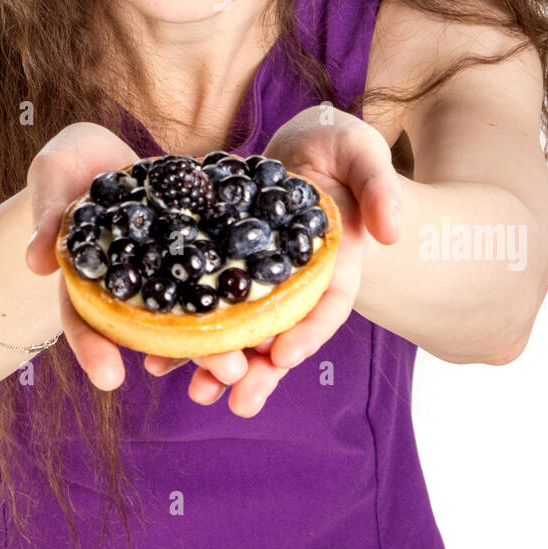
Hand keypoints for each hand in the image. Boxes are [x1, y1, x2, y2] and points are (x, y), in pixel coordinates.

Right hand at [24, 124, 254, 393]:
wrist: (107, 149)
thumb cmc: (69, 163)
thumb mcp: (51, 177)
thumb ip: (47, 214)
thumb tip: (36, 263)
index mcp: (87, 278)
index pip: (84, 318)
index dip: (93, 348)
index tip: (109, 379)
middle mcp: (129, 286)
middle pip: (152, 328)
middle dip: (188, 352)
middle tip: (223, 373)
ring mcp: (165, 271)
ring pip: (194, 311)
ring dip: (222, 337)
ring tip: (252, 360)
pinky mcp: (197, 249)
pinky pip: (221, 272)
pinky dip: (242, 291)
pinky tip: (272, 309)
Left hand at [142, 108, 403, 416]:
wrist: (305, 146)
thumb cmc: (339, 148)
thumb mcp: (363, 154)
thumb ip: (378, 187)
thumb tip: (391, 230)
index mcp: (337, 261)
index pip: (328, 304)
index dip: (309, 332)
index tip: (283, 356)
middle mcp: (299, 281)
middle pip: (285, 333)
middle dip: (262, 371)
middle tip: (238, 402)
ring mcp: (265, 281)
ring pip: (245, 332)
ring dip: (222, 365)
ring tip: (196, 393)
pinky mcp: (231, 271)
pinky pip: (209, 306)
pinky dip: (187, 334)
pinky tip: (156, 357)